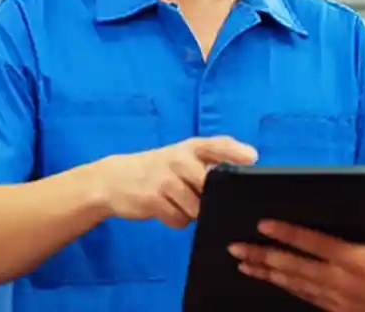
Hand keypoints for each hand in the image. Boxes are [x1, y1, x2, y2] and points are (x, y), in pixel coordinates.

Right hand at [92, 136, 257, 228]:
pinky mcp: (153, 200)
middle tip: (199, 197)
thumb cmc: (156, 170)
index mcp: (189, 148)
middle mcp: (178, 160)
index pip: (216, 145)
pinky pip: (179, 220)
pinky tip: (165, 209)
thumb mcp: (178, 158)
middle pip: (210, 186)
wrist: (112, 180)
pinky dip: (176, 220)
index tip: (252, 158)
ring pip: (196, 209)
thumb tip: (236, 182)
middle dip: (211, 198)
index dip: (235, 151)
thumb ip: (205, 164)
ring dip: (190, 212)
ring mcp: (165, 180)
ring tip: (176, 202)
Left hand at [229, 212, 364, 311]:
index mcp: (356, 260)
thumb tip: (364, 206)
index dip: (284, 232)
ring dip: (267, 275)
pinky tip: (276, 284)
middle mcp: (341, 283)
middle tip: (234, 248)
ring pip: (295, 285)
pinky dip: (287, 290)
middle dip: (261, 256)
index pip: (311, 242)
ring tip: (244, 266)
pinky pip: (307, 299)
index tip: (261, 223)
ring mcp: (340, 301)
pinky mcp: (343, 311)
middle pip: (292, 267)